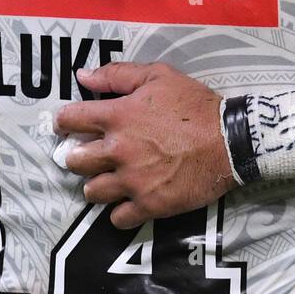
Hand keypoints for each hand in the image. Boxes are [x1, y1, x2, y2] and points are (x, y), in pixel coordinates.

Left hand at [54, 62, 235, 228]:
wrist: (230, 141)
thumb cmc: (195, 105)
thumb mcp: (158, 76)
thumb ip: (117, 75)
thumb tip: (83, 75)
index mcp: (117, 116)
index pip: (71, 119)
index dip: (64, 122)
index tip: (66, 126)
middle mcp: (118, 150)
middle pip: (75, 161)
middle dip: (77, 157)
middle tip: (90, 156)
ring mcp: (132, 180)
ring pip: (92, 192)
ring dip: (96, 186)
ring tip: (107, 181)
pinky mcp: (149, 205)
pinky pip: (118, 218)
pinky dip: (119, 212)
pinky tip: (127, 203)